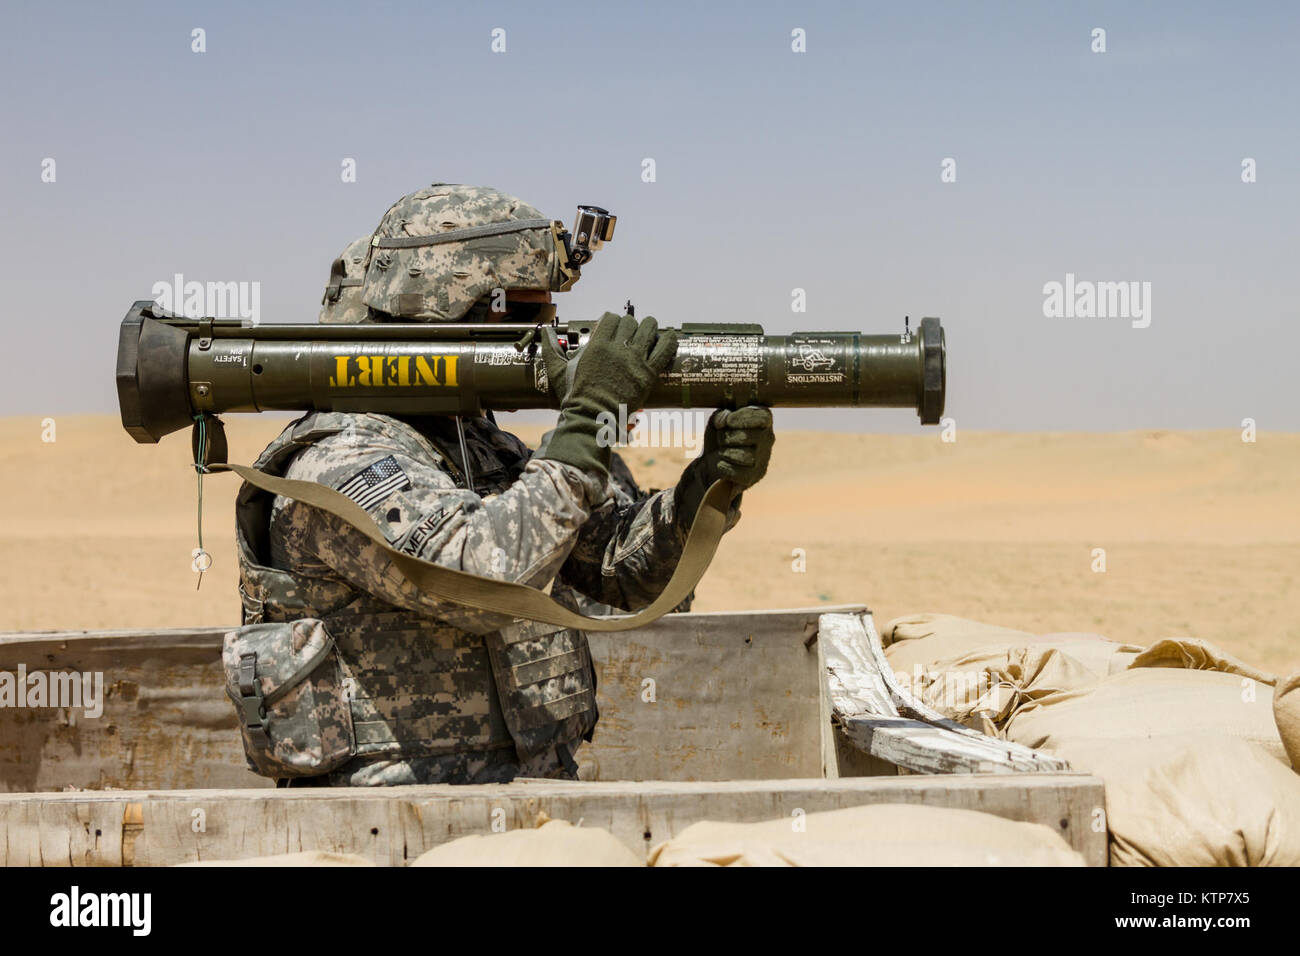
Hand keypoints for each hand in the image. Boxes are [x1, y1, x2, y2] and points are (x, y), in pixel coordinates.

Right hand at [534, 313, 677, 479]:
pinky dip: (669, 340)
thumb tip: (545, 331)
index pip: (611, 318)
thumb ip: (551, 349)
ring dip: (650, 327)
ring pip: (649, 329)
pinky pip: (665, 349)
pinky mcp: (649, 374)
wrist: (592, 419)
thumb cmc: (574, 396)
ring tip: (649, 333)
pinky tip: (669, 338)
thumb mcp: (557, 371)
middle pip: (630, 322)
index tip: (613, 329)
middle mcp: (617, 349)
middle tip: (630, 335)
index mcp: (597, 345)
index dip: (612, 321)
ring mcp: (635, 361)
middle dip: (630, 325)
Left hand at [673, 406, 773, 526]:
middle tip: (721, 440)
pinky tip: (722, 465)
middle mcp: (768, 439)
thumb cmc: (720, 438)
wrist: (712, 463)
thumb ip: (720, 416)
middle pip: (746, 437)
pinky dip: (724, 468)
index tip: (729, 422)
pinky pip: (738, 472)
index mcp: (763, 420)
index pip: (762, 418)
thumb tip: (724, 420)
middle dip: (727, 437)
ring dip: (725, 453)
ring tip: (722, 452)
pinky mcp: (755, 476)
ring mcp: (764, 459)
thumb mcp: (717, 422)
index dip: (744, 418)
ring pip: (743, 456)